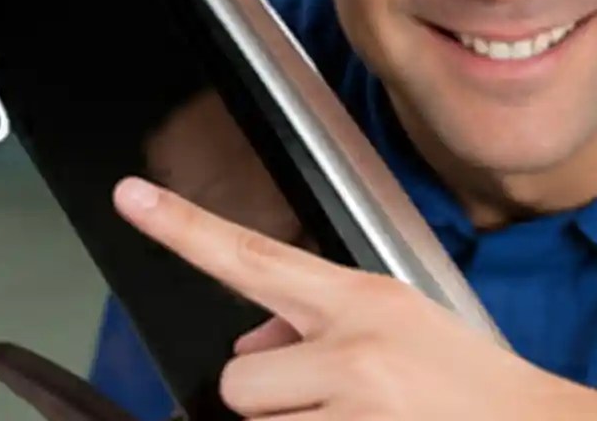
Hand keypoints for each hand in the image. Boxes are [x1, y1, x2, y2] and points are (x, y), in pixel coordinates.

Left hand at [113, 176, 596, 420]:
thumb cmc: (465, 382)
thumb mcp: (394, 324)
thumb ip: (314, 325)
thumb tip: (245, 351)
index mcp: (362, 301)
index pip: (252, 256)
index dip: (182, 227)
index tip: (131, 197)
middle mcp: (353, 352)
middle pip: (238, 381)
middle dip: (271, 397)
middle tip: (340, 400)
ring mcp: (355, 412)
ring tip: (366, 419)